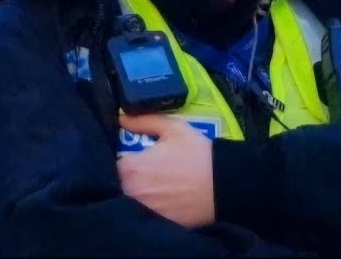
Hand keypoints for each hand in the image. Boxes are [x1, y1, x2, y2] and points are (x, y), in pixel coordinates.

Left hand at [116, 113, 214, 228]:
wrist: (226, 186)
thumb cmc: (198, 154)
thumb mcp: (173, 129)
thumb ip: (143, 121)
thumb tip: (121, 118)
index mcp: (131, 168)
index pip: (113, 164)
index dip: (125, 160)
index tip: (136, 158)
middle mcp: (131, 192)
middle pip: (120, 183)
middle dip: (130, 177)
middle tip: (149, 172)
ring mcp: (144, 211)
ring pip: (131, 199)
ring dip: (139, 193)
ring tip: (157, 187)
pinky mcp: (158, 223)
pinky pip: (146, 213)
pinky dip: (151, 207)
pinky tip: (164, 200)